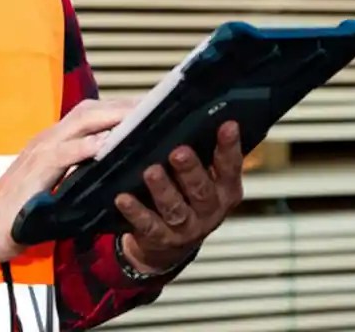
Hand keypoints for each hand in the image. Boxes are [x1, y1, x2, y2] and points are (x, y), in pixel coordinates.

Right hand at [0, 98, 135, 268]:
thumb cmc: (24, 214)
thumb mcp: (57, 188)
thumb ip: (80, 176)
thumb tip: (115, 176)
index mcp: (53, 141)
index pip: (90, 114)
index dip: (118, 109)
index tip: (149, 108)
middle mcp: (48, 138)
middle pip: (90, 110)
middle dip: (123, 106)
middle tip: (156, 106)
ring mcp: (41, 150)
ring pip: (82, 122)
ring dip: (113, 117)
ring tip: (142, 118)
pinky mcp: (36, 169)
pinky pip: (66, 152)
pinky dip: (89, 146)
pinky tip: (110, 145)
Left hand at [116, 120, 244, 274]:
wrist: (169, 243)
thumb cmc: (185, 195)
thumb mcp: (201, 175)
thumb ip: (199, 151)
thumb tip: (187, 112)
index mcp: (225, 189)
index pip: (230, 166)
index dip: (230, 146)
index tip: (228, 124)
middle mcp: (210, 210)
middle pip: (202, 190)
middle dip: (191, 170)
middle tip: (179, 151)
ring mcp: (187, 227)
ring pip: (176, 208)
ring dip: (163, 190)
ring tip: (151, 171)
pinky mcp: (160, 238)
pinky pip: (147, 225)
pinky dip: (135, 211)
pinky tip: (123, 198)